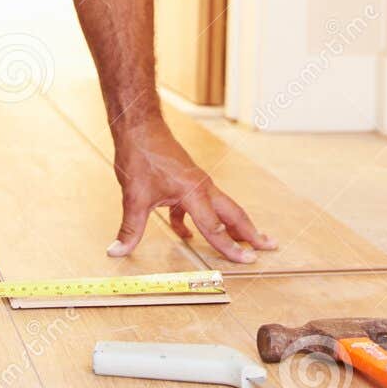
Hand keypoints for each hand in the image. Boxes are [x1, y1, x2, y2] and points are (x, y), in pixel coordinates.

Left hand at [108, 119, 276, 263]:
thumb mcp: (133, 196)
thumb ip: (130, 228)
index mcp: (193, 192)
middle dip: (250, 232)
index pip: (215, 228)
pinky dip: (197, 222)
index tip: (248, 260)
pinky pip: (197, 206)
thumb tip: (117, 251)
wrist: (138, 126)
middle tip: (269, 245)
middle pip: (232, 214)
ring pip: (220, 209)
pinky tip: (187, 235)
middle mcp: (201, 187)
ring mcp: (196, 183)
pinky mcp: (186, 181)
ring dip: (232, 226)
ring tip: (244, 242)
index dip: (231, 248)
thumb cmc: (140, 154)